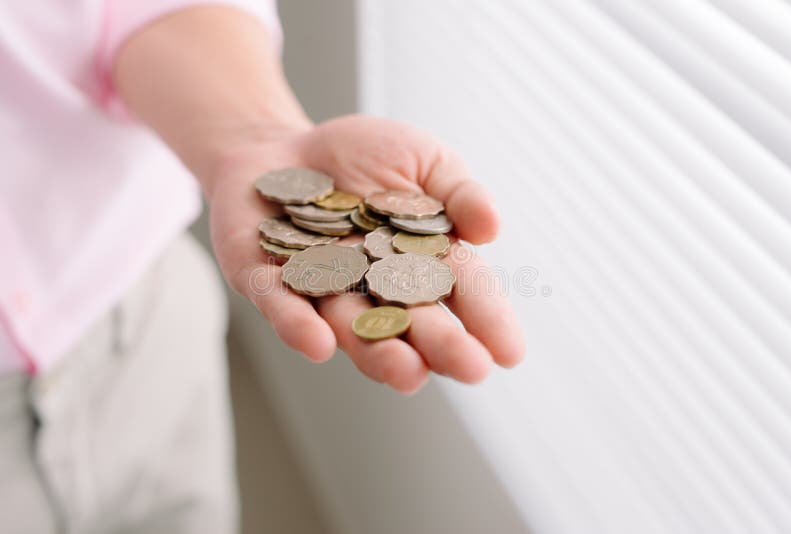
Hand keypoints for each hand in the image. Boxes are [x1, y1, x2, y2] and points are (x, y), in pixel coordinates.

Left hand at [208, 115, 524, 392]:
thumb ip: (458, 192)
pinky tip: (320, 344)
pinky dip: (299, 325)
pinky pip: (282, 305)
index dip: (486, 321)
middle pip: (410, 320)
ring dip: (377, 352)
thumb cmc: (359, 155)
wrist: (280, 145)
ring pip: (350, 327)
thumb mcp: (421, 158)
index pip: (460, 290)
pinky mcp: (266, 280)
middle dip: (440, 346)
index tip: (511, 352)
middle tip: (471, 369)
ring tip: (408, 373)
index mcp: (418, 260)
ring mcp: (320, 287)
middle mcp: (373, 285)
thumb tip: (492, 228)